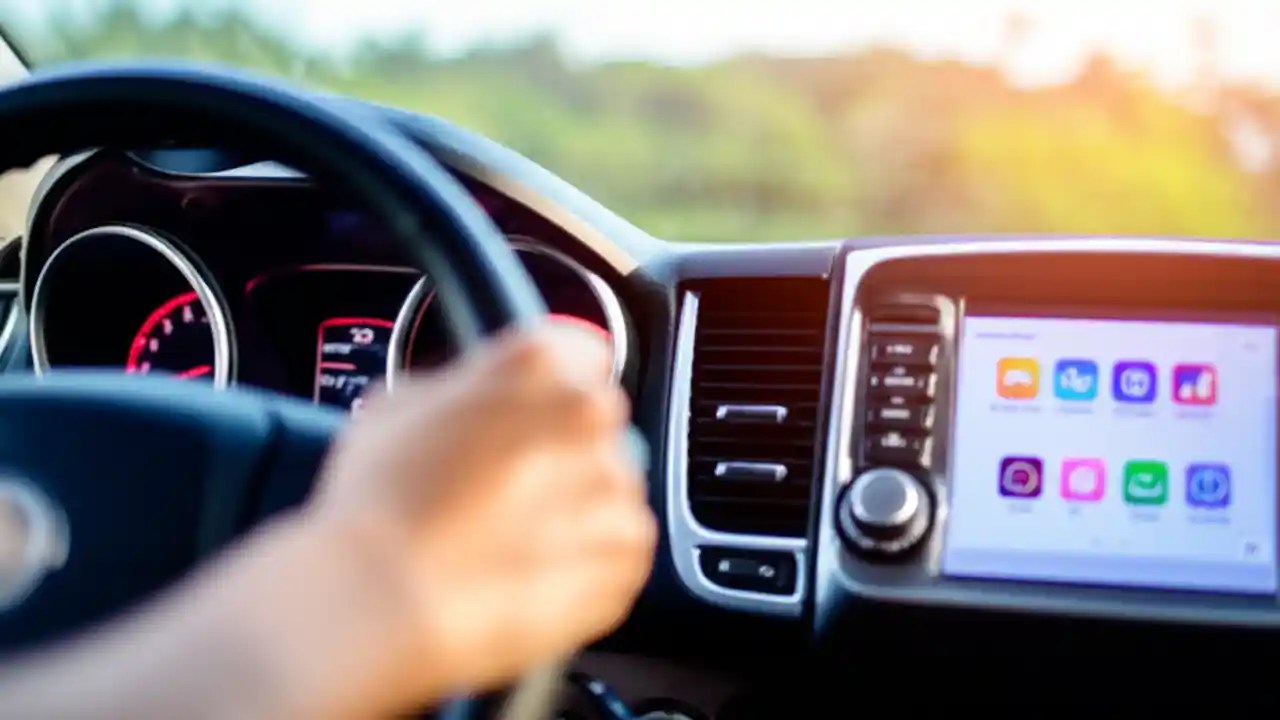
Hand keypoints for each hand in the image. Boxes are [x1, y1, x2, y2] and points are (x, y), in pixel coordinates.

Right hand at [306, 322, 655, 708]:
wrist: (389, 598)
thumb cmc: (380, 506)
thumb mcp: (396, 407)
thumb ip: (458, 390)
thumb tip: (470, 402)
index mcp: (535, 362)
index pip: (579, 353)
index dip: (548, 388)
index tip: (531, 411)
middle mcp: (586, 413)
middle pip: (593, 424)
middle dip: (560, 450)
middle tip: (504, 489)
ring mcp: (613, 484)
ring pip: (608, 488)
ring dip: (575, 509)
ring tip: (510, 542)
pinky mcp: (626, 552)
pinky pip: (620, 550)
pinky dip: (588, 565)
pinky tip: (532, 574)